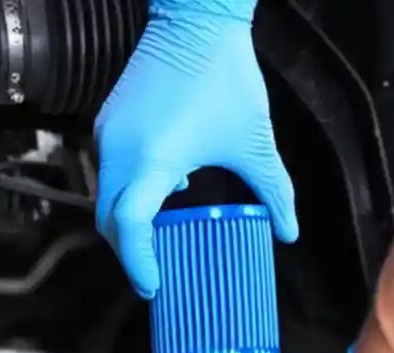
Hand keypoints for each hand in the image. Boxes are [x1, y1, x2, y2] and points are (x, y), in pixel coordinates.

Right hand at [94, 0, 297, 298]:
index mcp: (152, 160)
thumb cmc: (222, 75)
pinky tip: (163, 194)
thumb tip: (288, 229)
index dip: (138, 263)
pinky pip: (110, 171)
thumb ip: (274, 191)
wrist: (196, 21)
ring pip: (105, 195)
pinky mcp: (109, 122)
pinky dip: (127, 193)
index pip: (129, 226)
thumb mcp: (254, 143)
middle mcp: (121, 150)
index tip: (154, 285)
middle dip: (129, 251)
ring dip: (126, 222)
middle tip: (156, 273)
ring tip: (158, 241)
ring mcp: (109, 135)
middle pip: (108, 220)